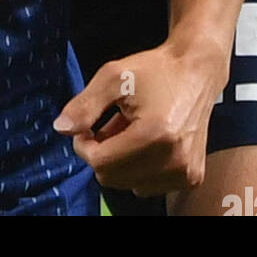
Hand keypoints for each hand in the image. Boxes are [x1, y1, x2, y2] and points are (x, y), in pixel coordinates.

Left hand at [54, 42, 226, 196]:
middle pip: (112, 178)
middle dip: (101, 153)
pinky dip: (138, 168)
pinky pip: (148, 186)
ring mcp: (186, 173)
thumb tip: (61, 129)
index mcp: (155, 135)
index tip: (86, 125)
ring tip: (128, 131)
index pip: (101, 162)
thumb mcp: (113, 77)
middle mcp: (175, 161)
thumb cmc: (154, 70)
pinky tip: (143, 142)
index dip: (83, 144)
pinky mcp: (192, 178)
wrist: (195, 72)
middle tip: (107, 125)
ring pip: (128, 184)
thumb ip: (84, 105)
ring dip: (119, 162)